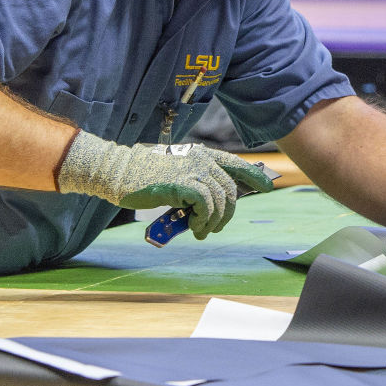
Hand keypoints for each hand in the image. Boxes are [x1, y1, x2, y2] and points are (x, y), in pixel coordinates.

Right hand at [56, 132, 274, 239]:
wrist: (117, 172)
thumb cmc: (142, 176)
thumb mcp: (174, 175)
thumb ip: (193, 183)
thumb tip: (208, 207)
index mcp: (201, 154)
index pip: (235, 164)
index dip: (253, 176)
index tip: (267, 187)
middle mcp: (202, 159)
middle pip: (230, 189)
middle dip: (228, 212)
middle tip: (214, 227)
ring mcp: (194, 171)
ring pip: (221, 200)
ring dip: (214, 221)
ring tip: (202, 231)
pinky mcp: (184, 184)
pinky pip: (206, 207)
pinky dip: (203, 221)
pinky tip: (195, 228)